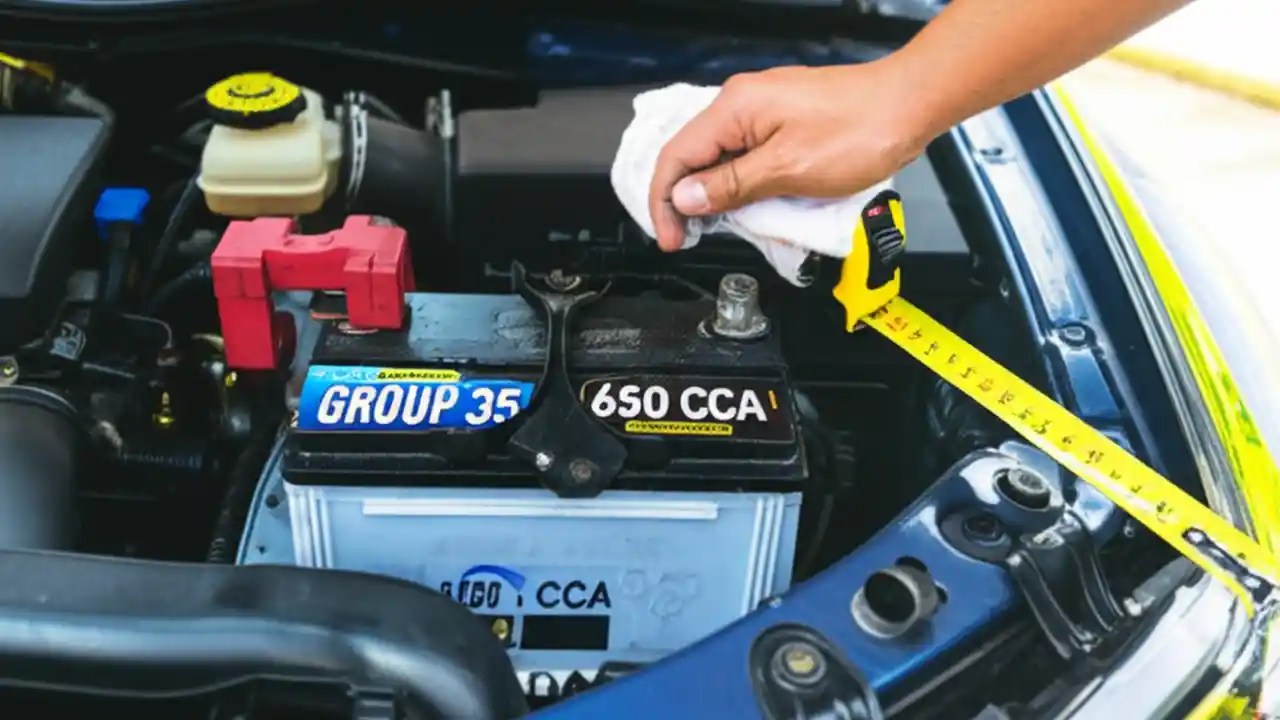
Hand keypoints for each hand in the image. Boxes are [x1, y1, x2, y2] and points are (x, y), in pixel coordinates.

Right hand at [647, 60, 933, 250]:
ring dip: (711, 194)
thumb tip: (687, 199)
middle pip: (692, 156)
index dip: (665, 202)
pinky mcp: (784, 121)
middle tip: (686, 239)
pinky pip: (745, 154)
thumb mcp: (787, 169)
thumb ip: (731, 186)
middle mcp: (742, 103)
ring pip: (718, 157)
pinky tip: (742, 206)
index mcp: (735, 108)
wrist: (910, 105)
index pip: (676, 156)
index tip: (672, 239)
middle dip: (683, 200)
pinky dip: (737, 183)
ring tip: (713, 229)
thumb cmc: (858, 132)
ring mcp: (764, 110)